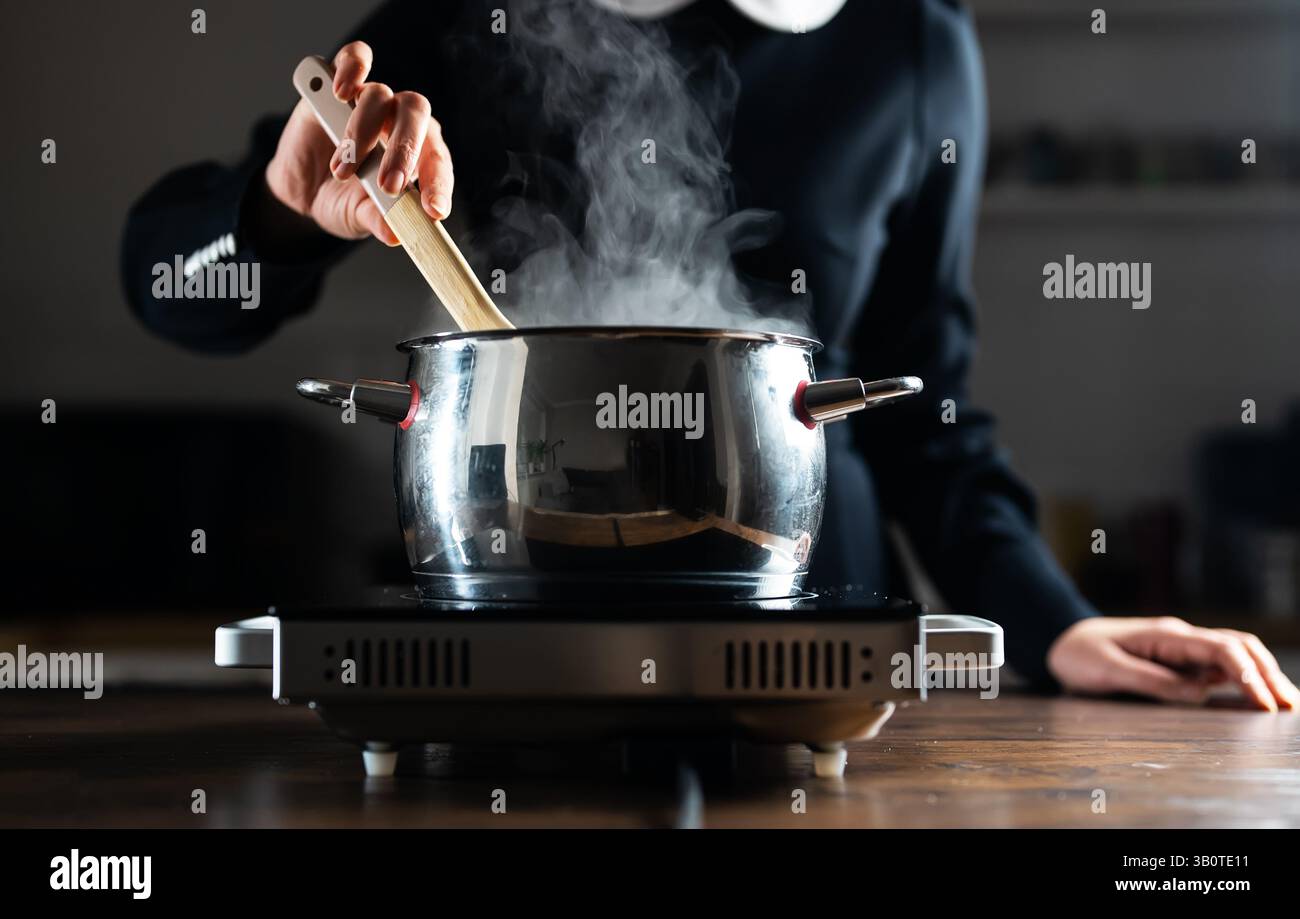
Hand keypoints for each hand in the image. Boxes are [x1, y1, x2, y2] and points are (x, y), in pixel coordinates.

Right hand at [263, 41, 453, 245]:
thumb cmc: (344, 202)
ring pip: (380, 96)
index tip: (433, 211)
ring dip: (361, 134)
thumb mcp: (360, 218)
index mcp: (419, 157)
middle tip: (388, 186)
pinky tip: (341, 91)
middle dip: (404, 152)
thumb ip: (378, 220)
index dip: (439, 185)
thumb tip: (396, 235)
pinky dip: (351, 67)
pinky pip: (355, 57)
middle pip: (415, 116)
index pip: (438, 162)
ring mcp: (370, 102)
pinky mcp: (336, 86)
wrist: (301, 192)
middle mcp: (400, 123)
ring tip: (343, 171)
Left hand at [1047, 616, 1298, 711]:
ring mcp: (1182, 650)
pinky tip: (1259, 698)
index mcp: (1167, 636)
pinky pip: (1219, 668)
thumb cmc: (1080, 654)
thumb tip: (1200, 694)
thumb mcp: (1107, 670)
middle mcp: (1181, 639)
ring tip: (1285, 703)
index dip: (1245, 674)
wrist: (1061, 641)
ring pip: (1235, 656)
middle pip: (1238, 647)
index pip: (1220, 649)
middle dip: (1267, 674)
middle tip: (1289, 706)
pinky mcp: (1179, 662)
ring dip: (1262, 676)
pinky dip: (1244, 680)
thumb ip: (1151, 681)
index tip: (1262, 701)